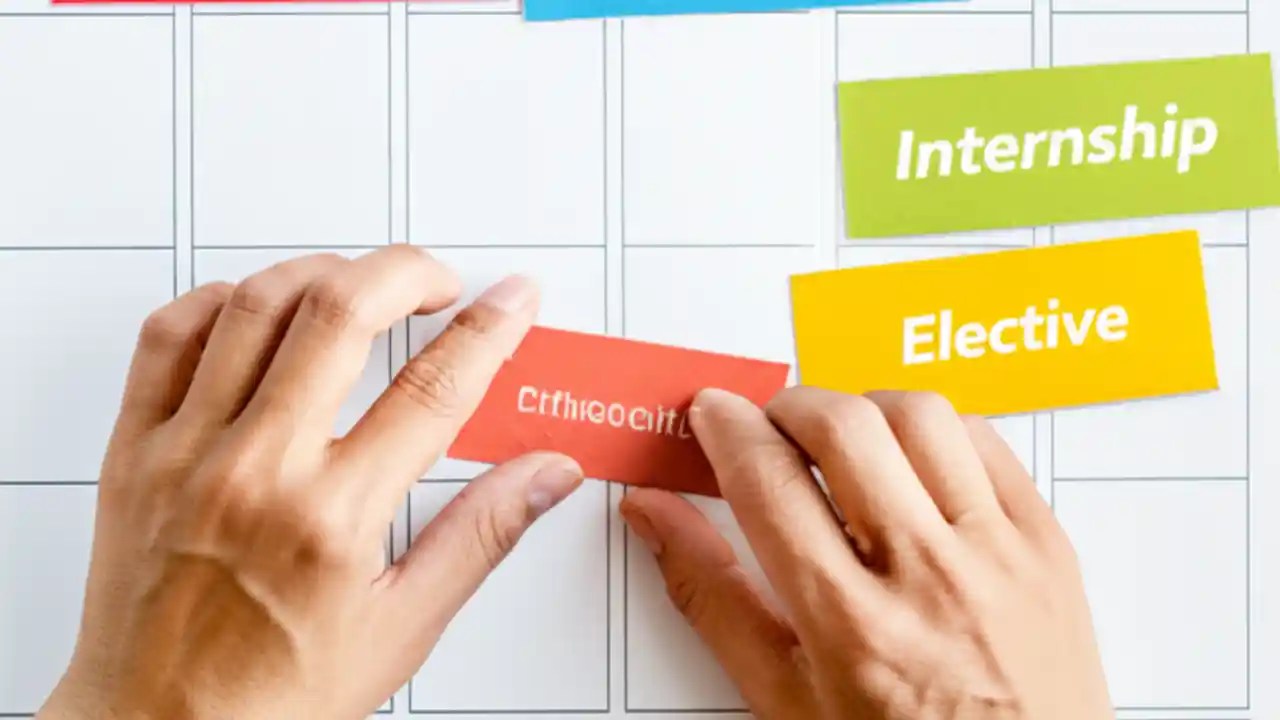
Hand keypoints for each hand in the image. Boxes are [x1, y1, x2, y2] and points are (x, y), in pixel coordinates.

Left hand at [38, 247, 584, 719]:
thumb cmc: (273, 696)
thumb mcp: (402, 626)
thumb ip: (481, 534)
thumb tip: (546, 474)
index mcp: (333, 518)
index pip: (435, 389)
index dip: (489, 330)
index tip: (513, 299)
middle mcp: (256, 471)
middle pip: (343, 313)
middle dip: (408, 272)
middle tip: (439, 281)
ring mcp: (186, 452)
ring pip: (256, 306)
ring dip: (323, 273)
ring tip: (359, 285)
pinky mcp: (134, 450)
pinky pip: (168, 335)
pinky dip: (221, 300)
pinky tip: (259, 309)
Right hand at [621, 387, 1112, 719]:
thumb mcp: (786, 699)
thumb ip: (713, 598)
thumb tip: (657, 517)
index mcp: (853, 628)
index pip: (769, 482)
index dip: (726, 428)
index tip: (713, 413)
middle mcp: (930, 580)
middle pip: (844, 427)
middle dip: (788, 405)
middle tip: (770, 427)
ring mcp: (999, 557)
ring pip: (921, 416)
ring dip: (864, 409)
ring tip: (844, 443)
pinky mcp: (1048, 545)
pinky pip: (989, 441)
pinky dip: (937, 431)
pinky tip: (913, 462)